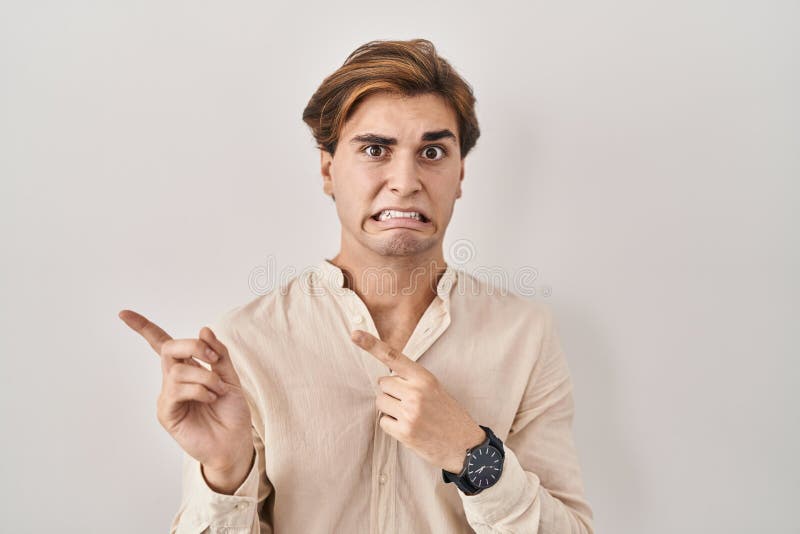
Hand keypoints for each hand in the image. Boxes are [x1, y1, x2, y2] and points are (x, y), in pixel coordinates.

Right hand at [118, 309, 253, 478]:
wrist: (235, 442)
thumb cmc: (232, 411)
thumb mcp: (230, 376)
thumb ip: (218, 354)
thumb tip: (203, 329)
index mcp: (187, 368)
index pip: (161, 344)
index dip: (143, 327)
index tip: (123, 313)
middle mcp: (173, 380)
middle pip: (170, 348)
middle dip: (193, 346)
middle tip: (213, 359)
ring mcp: (168, 396)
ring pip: (179, 370)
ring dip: (206, 376)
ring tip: (218, 391)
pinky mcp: (167, 413)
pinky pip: (177, 390)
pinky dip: (200, 390)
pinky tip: (211, 399)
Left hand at [350, 330, 485, 473]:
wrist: (466, 445)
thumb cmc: (448, 414)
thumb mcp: (435, 388)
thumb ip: (412, 380)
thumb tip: (383, 380)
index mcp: (424, 377)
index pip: (393, 356)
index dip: (371, 345)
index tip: (354, 334)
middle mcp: (416, 392)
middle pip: (382, 384)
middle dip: (390, 392)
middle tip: (409, 402)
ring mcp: (409, 412)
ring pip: (380, 402)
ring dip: (390, 409)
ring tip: (410, 416)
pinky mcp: (405, 432)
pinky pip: (383, 422)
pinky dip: (392, 425)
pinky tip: (409, 429)